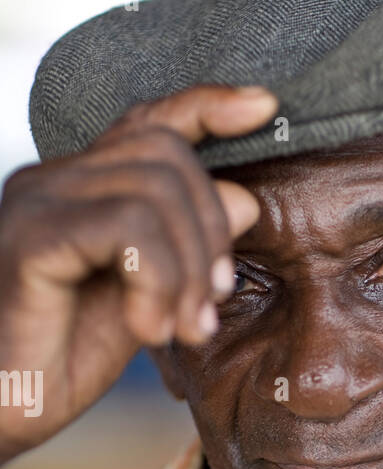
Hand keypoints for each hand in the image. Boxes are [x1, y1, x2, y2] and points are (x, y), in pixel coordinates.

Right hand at [0, 83, 276, 464]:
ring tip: (183, 329)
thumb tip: (245, 197)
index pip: (150, 122)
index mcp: (83, 188)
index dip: (209, 105)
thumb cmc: (60, 363)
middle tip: (211, 304)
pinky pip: (128, 229)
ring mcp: (38, 201)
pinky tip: (149, 329)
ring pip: (155, 192)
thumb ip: (187, 251)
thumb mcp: (146, 300)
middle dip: (210, 232)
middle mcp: (55, 180)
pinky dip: (157, 282)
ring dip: (189, 269)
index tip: (265, 106)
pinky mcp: (31, 237)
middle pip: (168, 155)